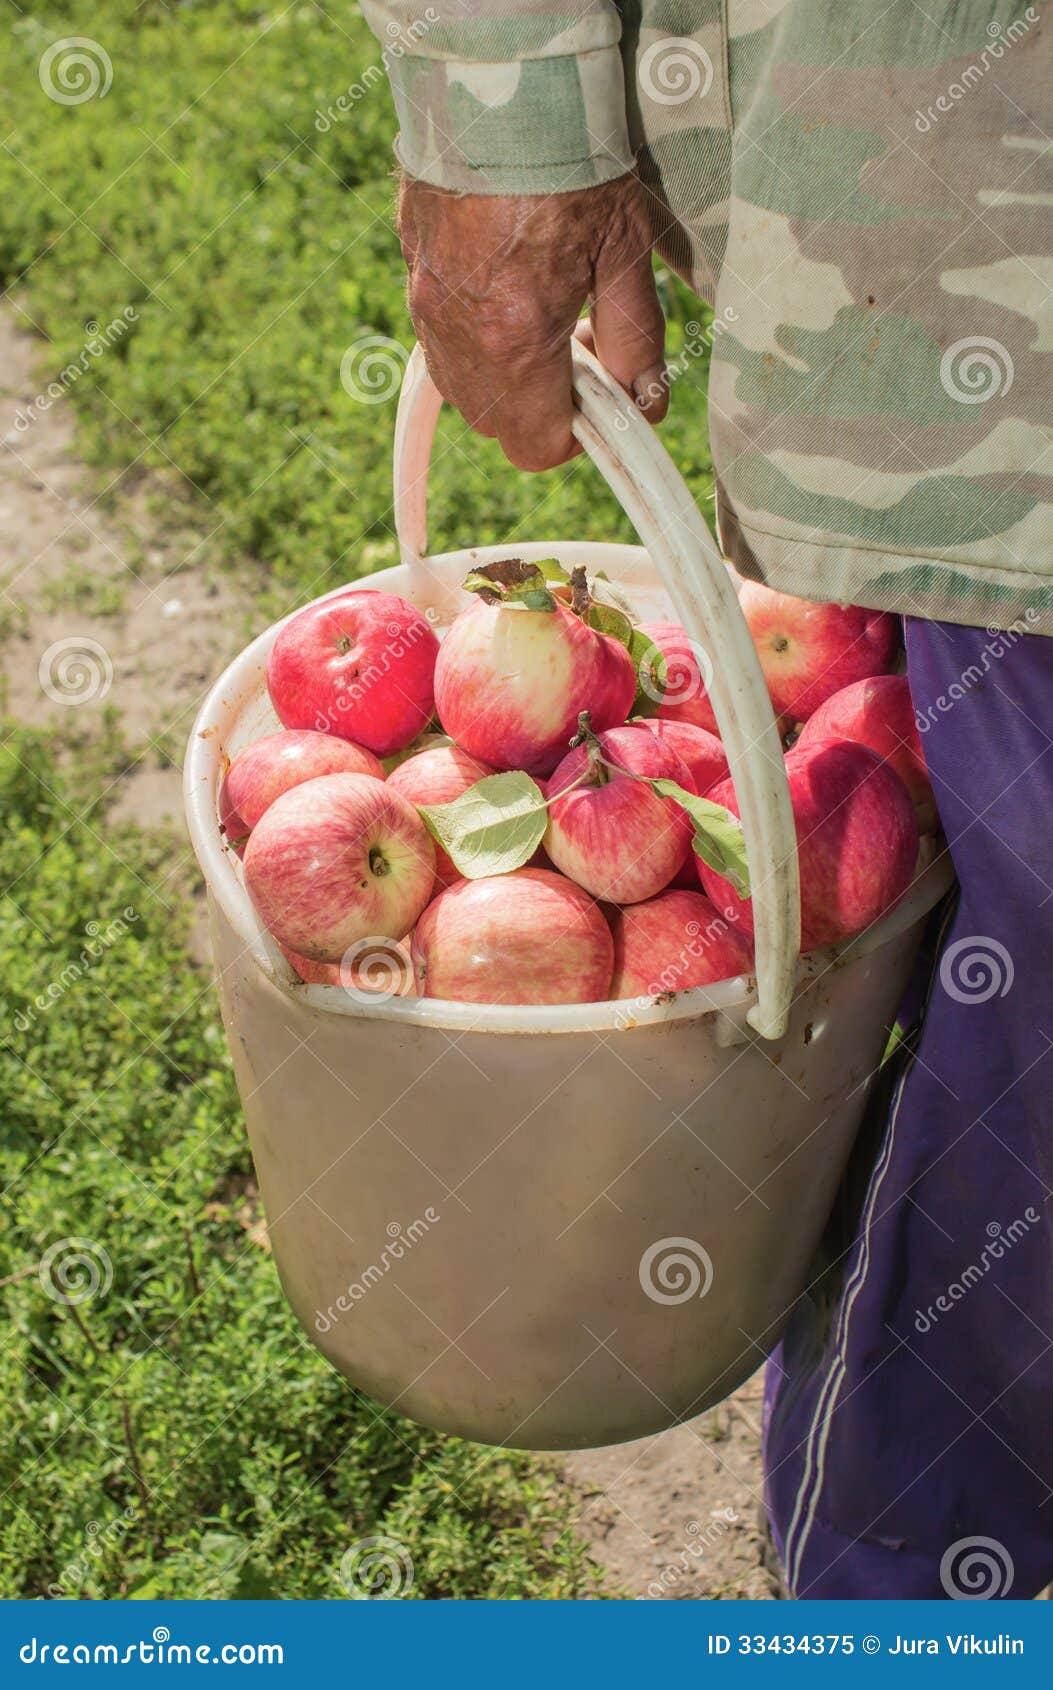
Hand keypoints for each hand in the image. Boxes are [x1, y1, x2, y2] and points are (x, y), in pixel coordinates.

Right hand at [398, 174, 666, 470]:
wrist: (497, 81)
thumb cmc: (570, 161)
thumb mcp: (626, 251)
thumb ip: (637, 339)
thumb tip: (645, 401)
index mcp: (517, 343)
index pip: (537, 447)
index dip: (575, 436)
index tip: (600, 396)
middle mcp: (460, 337)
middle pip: (497, 427)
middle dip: (538, 407)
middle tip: (575, 347)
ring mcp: (427, 305)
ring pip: (463, 388)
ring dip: (503, 375)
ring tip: (540, 313)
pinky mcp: (412, 270)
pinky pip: (440, 338)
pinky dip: (473, 336)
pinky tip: (505, 286)